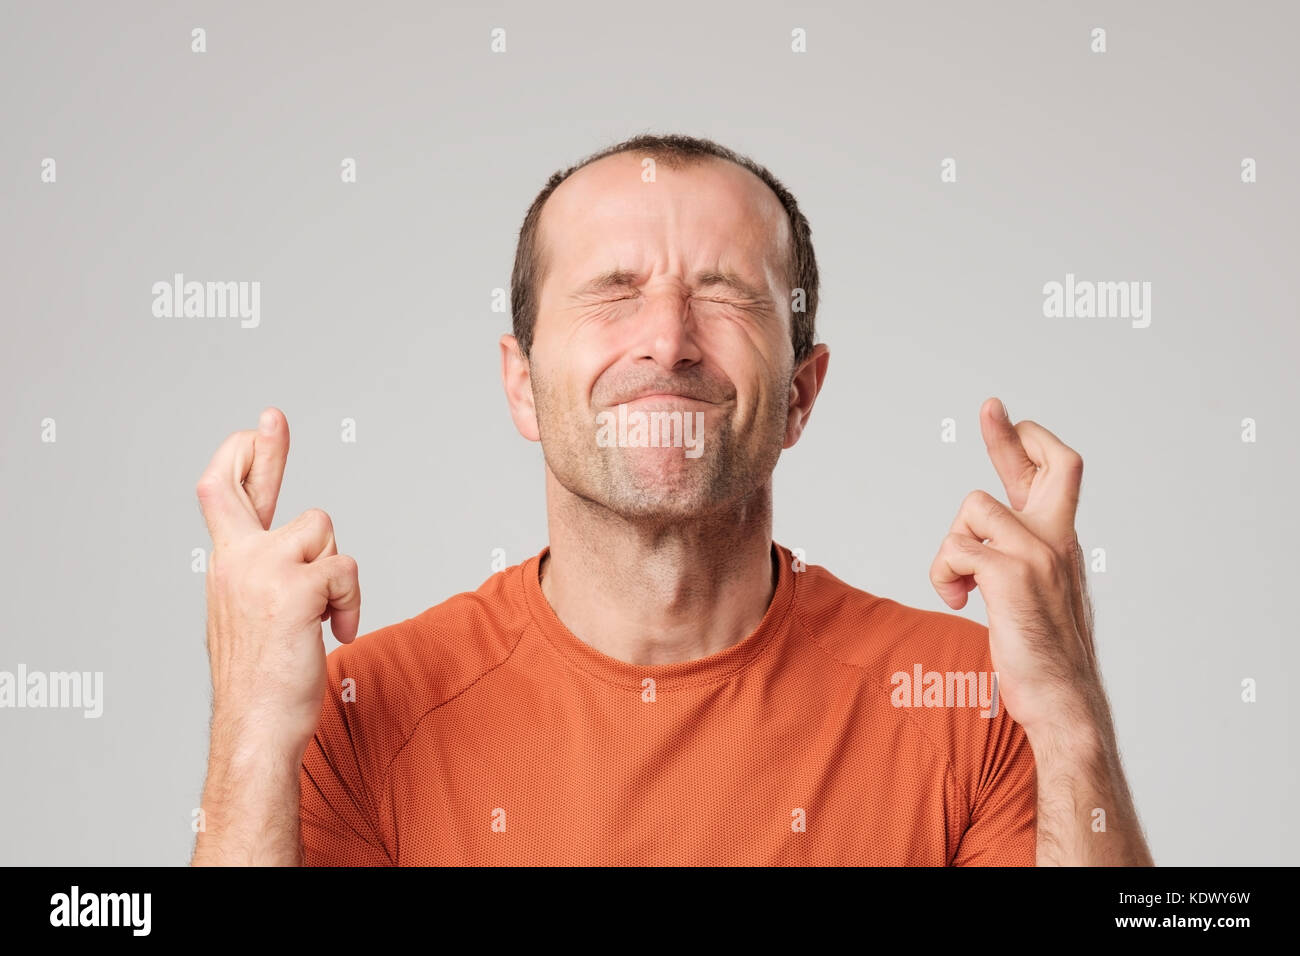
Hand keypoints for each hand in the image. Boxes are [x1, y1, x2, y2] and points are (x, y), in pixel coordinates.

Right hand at [195, 407, 360, 755]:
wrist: (256, 727)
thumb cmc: (264, 682)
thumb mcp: (257, 617)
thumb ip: (273, 577)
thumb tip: (303, 554)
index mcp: (227, 566)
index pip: (225, 498)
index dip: (243, 460)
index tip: (257, 428)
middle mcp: (234, 560)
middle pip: (241, 486)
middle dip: (264, 450)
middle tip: (272, 416)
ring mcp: (260, 570)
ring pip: (323, 530)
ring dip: (339, 572)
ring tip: (325, 616)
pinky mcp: (292, 588)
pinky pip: (345, 568)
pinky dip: (351, 601)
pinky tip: (337, 631)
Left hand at [929, 397, 1098, 736]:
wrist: (1061, 701)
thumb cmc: (1044, 655)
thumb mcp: (1037, 597)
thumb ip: (1018, 562)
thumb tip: (985, 548)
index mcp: (1061, 543)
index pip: (1058, 473)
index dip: (1029, 443)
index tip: (1004, 417)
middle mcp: (1057, 541)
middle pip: (1047, 465)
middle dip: (1009, 435)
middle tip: (989, 407)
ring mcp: (1038, 555)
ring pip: (972, 509)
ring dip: (951, 549)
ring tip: (959, 588)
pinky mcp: (1012, 576)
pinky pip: (956, 548)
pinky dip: (944, 575)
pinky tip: (959, 602)